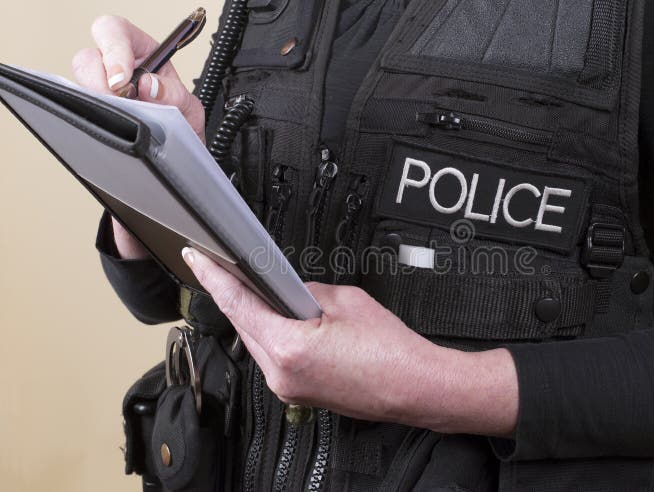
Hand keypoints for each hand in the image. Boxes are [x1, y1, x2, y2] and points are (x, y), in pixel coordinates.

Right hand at [72, 15, 204, 137]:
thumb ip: (174, 94)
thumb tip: (148, 84)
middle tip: (119, 103)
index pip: (114, 30)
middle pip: (86, 59)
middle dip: (99, 83)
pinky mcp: (93, 107)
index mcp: (140, 50)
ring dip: (99, 102)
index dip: (113, 50)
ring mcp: (100, 86)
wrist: (179, 147)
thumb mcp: (188, 106)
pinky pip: (80, 108)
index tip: (122, 79)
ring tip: (124, 117)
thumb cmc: (181, 117)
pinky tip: (114, 126)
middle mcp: (115, 64)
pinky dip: (95, 116)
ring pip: (79, 85)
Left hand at [182, 247, 519, 436]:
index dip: (214, 278)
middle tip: (231, 269)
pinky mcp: (298, 394)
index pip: (238, 305)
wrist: (415, 387)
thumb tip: (289, 289)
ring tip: (266, 294)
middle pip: (243, 325)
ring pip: (256, 343)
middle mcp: (280, 374)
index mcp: (288, 347)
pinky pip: (273, 358)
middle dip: (238, 296)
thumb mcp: (346, 300)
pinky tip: (287, 322)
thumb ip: (306, 291)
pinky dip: (275, 337)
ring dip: (258, 317)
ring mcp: (288, 388)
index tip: (198, 261)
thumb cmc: (391, 350)